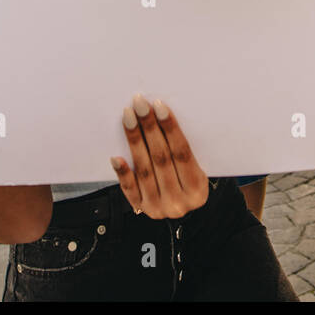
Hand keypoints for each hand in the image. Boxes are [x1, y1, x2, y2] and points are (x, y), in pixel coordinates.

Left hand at [111, 95, 208, 219]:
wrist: (180, 210)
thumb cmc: (188, 181)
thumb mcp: (196, 171)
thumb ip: (183, 153)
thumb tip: (161, 117)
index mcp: (197, 189)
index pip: (182, 153)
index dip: (170, 128)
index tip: (159, 106)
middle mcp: (178, 201)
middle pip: (161, 158)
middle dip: (149, 127)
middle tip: (140, 104)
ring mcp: (158, 207)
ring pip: (144, 169)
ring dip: (135, 140)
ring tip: (128, 117)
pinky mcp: (141, 209)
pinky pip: (129, 189)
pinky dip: (123, 171)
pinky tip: (116, 156)